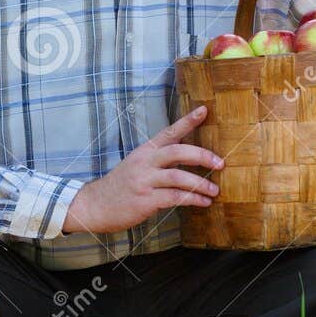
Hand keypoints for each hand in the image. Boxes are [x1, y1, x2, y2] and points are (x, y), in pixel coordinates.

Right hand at [61, 106, 223, 234]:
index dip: (187, 121)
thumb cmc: (121, 186)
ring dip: (201, 183)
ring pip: (178, 176)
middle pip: (178, 152)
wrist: (95, 205)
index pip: (169, 132)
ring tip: (215, 189)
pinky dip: (193, 199)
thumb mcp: (136, 165)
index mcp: (145, 151)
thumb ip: (159, 161)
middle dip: (202, 155)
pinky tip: (204, 202)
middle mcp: (144, 163)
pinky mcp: (145, 200)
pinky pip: (175, 197)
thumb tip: (188, 160)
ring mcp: (144, 181)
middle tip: (221, 162)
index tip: (204, 111)